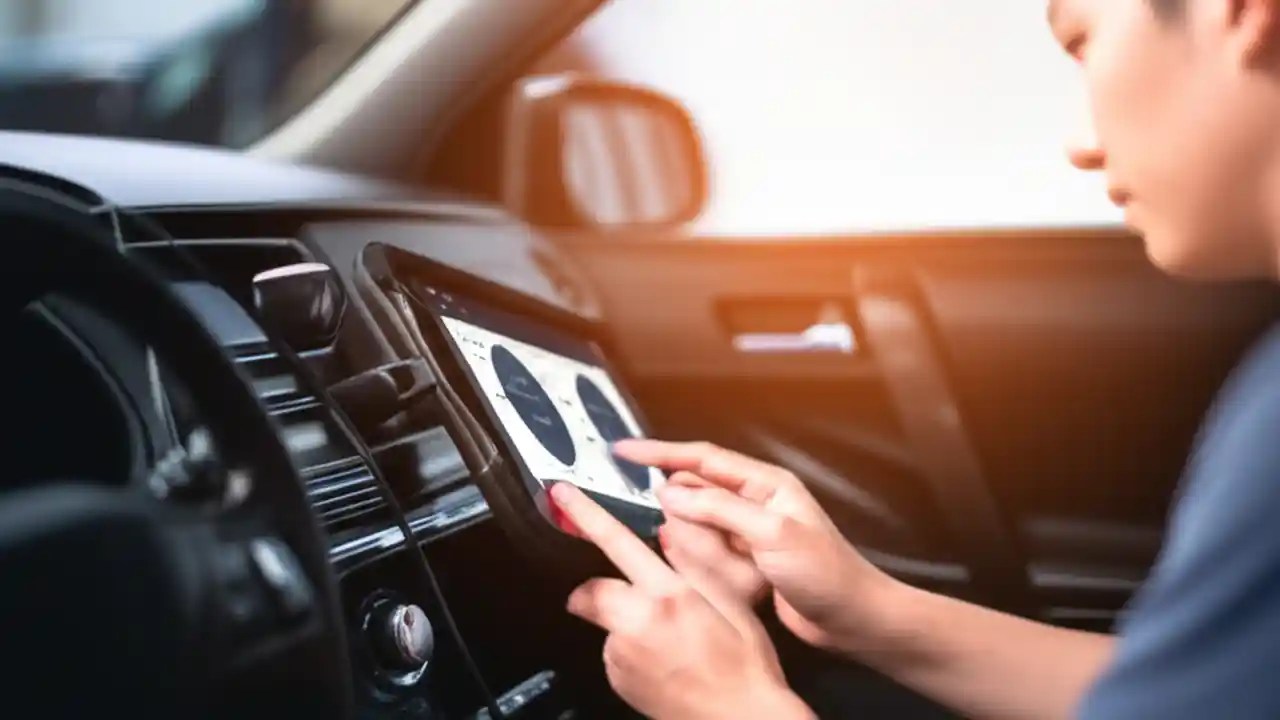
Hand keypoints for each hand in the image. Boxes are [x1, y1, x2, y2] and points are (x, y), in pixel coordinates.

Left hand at [549, 482, 811, 719]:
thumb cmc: (745, 665)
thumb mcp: (731, 604)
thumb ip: (694, 566)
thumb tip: (667, 534)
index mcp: (668, 594)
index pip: (615, 543)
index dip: (585, 515)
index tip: (560, 493)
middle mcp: (636, 622)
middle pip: (591, 591)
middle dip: (599, 590)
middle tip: (635, 600)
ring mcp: (621, 655)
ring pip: (606, 623)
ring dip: (624, 624)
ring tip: (668, 642)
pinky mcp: (616, 679)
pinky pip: (613, 653)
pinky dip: (629, 652)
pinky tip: (663, 662)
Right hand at [616, 440, 900, 653]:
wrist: (853, 619)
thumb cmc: (828, 574)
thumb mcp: (772, 534)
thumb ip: (719, 509)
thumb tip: (671, 491)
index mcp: (765, 483)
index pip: (702, 457)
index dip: (659, 453)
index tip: (623, 452)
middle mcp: (755, 502)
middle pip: (696, 492)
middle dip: (679, 511)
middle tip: (665, 529)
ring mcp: (749, 532)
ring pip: (699, 528)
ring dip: (700, 548)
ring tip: (729, 566)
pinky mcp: (746, 561)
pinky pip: (710, 555)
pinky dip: (708, 566)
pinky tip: (724, 579)